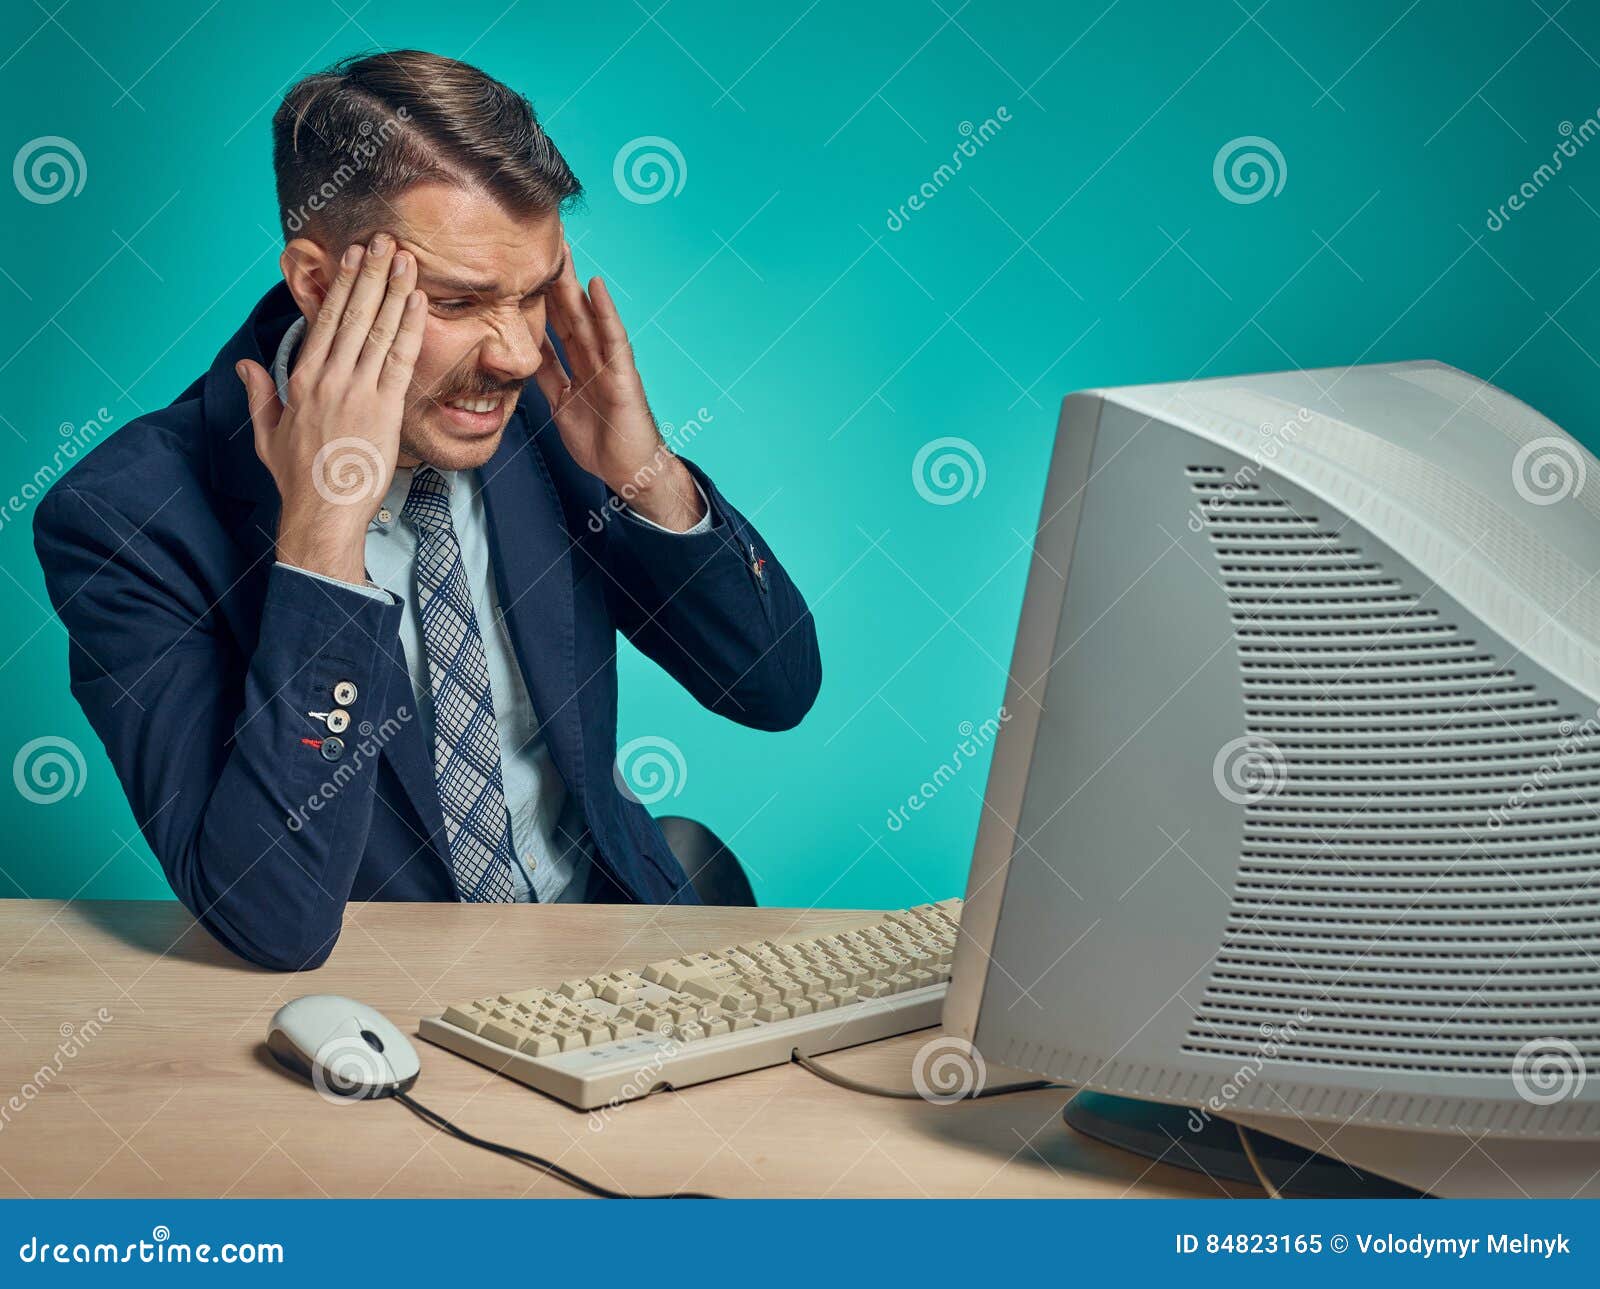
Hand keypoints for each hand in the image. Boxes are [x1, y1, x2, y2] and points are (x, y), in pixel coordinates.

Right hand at [236, 234, 423, 583]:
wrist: (323, 511)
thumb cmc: (300, 478)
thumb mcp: (268, 433)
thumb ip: (260, 395)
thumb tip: (246, 365)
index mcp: (303, 379)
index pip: (325, 320)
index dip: (343, 286)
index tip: (354, 258)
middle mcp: (330, 377)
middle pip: (353, 314)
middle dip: (370, 275)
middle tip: (384, 241)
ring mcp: (358, 390)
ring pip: (378, 329)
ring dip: (393, 290)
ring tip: (405, 259)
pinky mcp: (385, 408)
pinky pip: (401, 359)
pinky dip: (410, 327)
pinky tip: (419, 301)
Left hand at [535, 244, 704, 530]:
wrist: (630, 471)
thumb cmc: (603, 443)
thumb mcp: (562, 407)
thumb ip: (549, 380)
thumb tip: (526, 358)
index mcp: (578, 368)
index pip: (553, 328)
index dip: (537, 301)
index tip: (520, 273)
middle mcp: (593, 360)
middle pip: (568, 314)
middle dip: (554, 281)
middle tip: (539, 246)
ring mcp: (609, 364)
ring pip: (587, 318)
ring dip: (575, 285)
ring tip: (563, 253)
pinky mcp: (624, 375)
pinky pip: (613, 339)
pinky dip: (605, 313)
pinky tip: (596, 287)